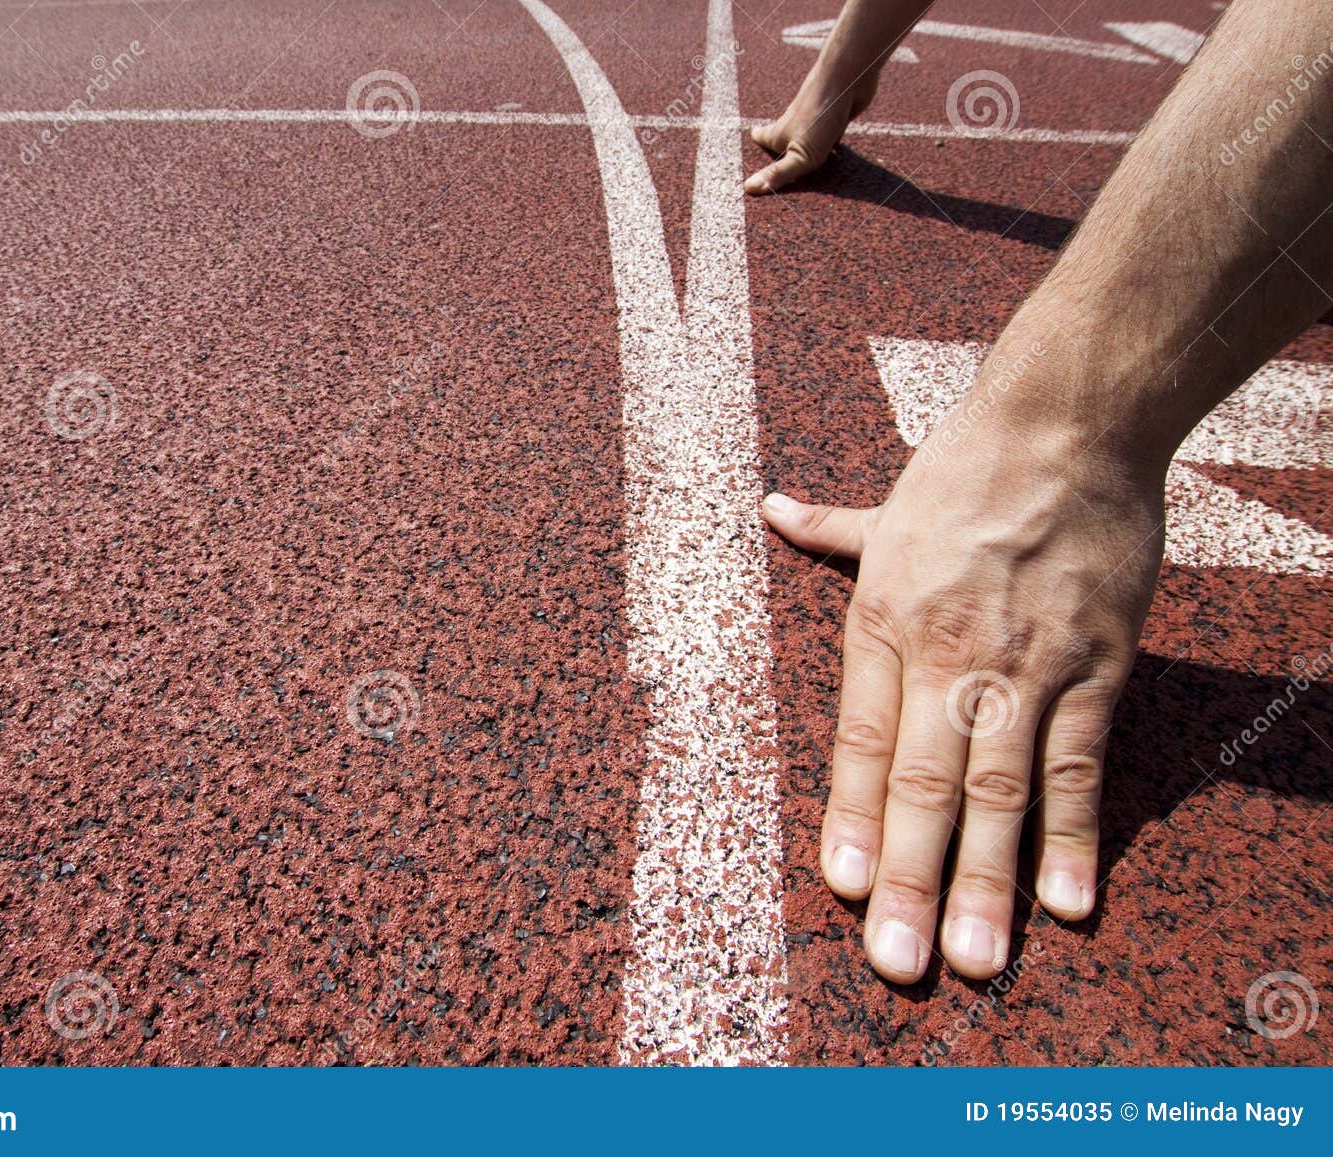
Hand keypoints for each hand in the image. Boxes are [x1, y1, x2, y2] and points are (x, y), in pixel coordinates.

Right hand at [746, 66, 877, 194]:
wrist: (848, 76)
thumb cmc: (820, 115)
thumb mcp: (799, 153)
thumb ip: (779, 173)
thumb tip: (749, 188)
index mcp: (780, 132)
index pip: (763, 137)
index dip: (758, 139)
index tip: (754, 139)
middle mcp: (796, 124)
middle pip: (784, 137)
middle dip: (781, 147)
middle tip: (778, 158)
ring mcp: (817, 119)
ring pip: (808, 136)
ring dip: (807, 147)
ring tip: (807, 160)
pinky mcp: (839, 116)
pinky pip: (831, 133)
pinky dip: (831, 140)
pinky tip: (837, 148)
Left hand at [761, 392, 1164, 981]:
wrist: (1067, 423)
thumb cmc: (967, 467)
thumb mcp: (886, 508)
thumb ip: (830, 534)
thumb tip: (772, 511)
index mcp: (885, 624)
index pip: (859, 742)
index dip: (851, 819)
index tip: (841, 890)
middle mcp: (948, 656)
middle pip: (923, 783)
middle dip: (909, 878)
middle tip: (897, 964)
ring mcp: (1025, 666)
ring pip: (1000, 790)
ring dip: (988, 881)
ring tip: (975, 959)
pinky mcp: (1095, 667)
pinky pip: (1080, 765)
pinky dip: (1074, 836)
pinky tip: (1068, 904)